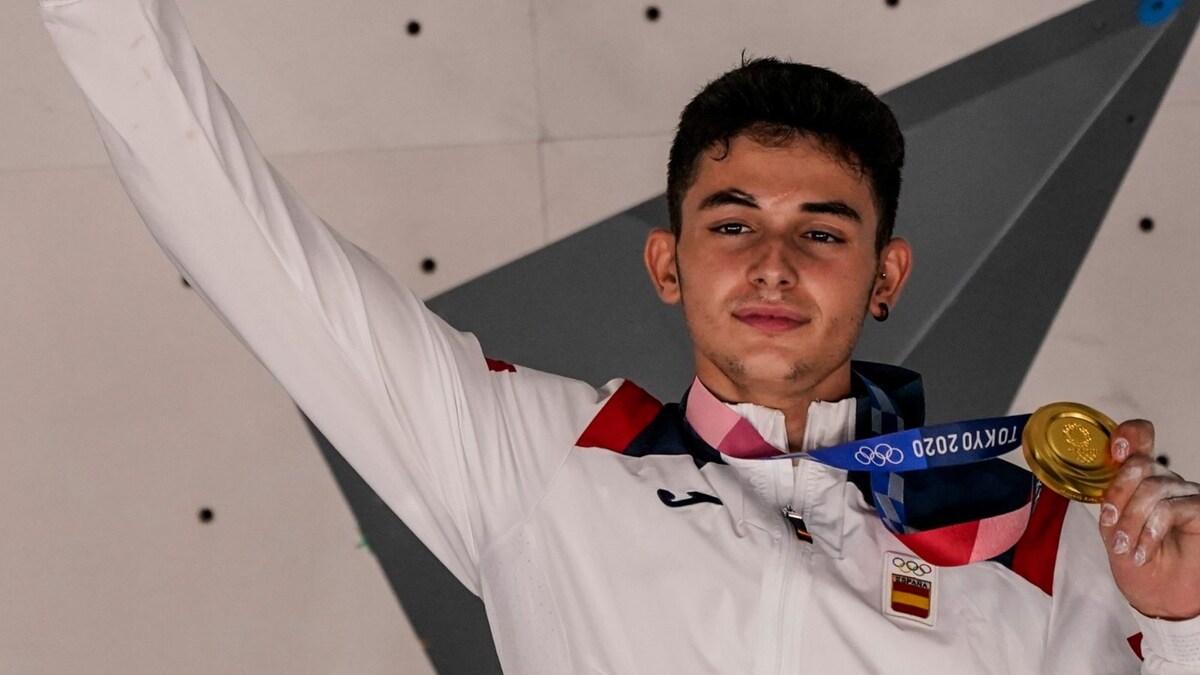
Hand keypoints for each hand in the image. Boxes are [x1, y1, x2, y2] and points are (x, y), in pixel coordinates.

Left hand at [1100, 419, 1199, 618]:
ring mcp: (1186, 495)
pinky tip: (1143, 551)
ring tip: (1125, 549)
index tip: (1115, 449)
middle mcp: (1165, 481)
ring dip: (1131, 522)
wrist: (1159, 597)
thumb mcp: (1111, 528)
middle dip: (1117, 496)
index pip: (1141, 439)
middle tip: (1111, 529)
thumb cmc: (1137, 561)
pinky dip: (1149, 532)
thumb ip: (1110, 498)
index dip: (1130, 434)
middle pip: (1140, 465)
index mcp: (1140, 479)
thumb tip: (1107, 477)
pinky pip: (1170, 509)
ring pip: (1152, 489)